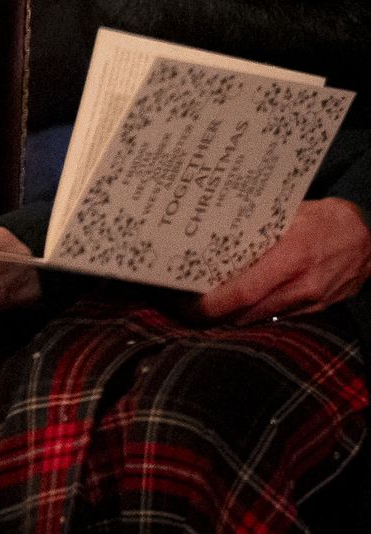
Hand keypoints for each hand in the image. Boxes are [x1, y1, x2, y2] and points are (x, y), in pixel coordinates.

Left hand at [197, 198, 370, 324]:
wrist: (368, 238)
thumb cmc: (325, 219)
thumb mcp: (291, 214)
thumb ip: (258, 228)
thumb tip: (215, 234)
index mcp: (293, 256)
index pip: (247, 291)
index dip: (215, 304)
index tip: (189, 305)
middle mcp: (302, 285)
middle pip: (247, 312)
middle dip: (213, 315)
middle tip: (181, 307)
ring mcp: (310, 302)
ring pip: (259, 318)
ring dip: (229, 317)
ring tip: (200, 308)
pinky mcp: (314, 310)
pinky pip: (275, 317)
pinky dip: (252, 315)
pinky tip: (233, 307)